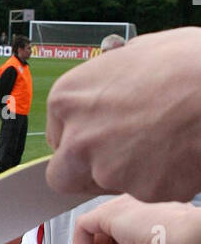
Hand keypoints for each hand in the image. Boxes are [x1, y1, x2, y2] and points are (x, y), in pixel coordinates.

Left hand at [45, 28, 200, 201]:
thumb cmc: (189, 61)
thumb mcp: (136, 52)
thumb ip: (112, 77)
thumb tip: (114, 79)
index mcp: (68, 99)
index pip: (56, 137)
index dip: (80, 137)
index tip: (99, 135)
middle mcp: (79, 139)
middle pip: (64, 175)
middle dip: (85, 172)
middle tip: (116, 158)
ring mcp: (109, 170)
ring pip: (110, 185)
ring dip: (131, 172)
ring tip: (166, 141)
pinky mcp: (144, 191)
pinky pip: (150, 191)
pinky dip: (165, 179)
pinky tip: (183, 152)